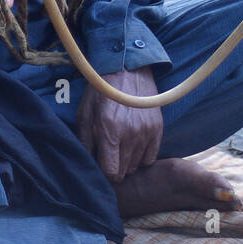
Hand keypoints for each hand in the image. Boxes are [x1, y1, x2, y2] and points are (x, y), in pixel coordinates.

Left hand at [77, 66, 162, 182]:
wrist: (127, 69)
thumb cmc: (101, 92)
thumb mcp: (84, 113)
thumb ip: (84, 141)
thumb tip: (87, 163)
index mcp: (109, 132)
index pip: (111, 173)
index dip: (104, 174)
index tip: (100, 165)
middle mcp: (130, 135)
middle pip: (124, 172)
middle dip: (114, 168)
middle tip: (108, 156)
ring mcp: (146, 133)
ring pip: (136, 166)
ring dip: (127, 162)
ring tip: (120, 147)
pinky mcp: (158, 129)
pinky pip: (150, 158)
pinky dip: (141, 156)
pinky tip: (133, 145)